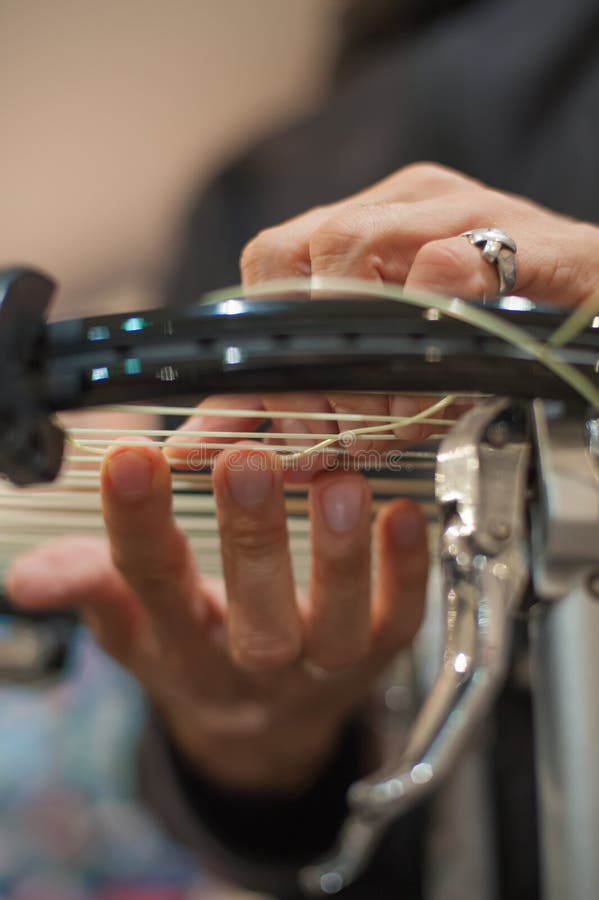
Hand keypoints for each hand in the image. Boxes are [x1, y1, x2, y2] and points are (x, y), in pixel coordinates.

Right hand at [7, 441, 426, 792]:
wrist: (264, 728)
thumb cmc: (194, 653)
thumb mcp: (133, 629)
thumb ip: (92, 590)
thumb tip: (28, 579)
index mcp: (182, 647)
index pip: (152, 586)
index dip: (138, 525)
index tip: (133, 458)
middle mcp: (254, 665)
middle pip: (255, 619)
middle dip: (251, 542)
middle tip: (245, 463)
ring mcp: (323, 667)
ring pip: (336, 628)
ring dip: (340, 560)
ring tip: (337, 484)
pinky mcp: (379, 656)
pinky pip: (400, 623)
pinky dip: (408, 573)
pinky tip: (408, 515)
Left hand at [167, 163, 598, 470]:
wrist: (596, 317)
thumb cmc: (491, 343)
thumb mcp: (384, 373)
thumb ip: (299, 399)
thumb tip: (198, 445)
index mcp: (368, 226)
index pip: (269, 263)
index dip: (257, 348)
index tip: (266, 419)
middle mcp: (402, 205)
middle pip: (292, 250)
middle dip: (298, 356)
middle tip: (329, 426)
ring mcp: (460, 209)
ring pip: (350, 247)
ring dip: (353, 353)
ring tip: (382, 417)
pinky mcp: (521, 237)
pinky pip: (447, 268)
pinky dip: (425, 339)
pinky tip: (436, 392)